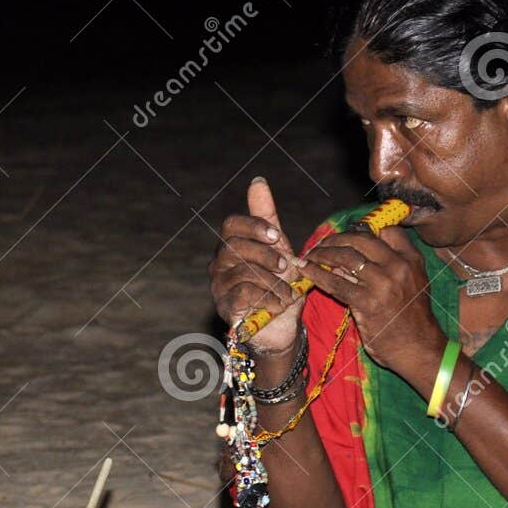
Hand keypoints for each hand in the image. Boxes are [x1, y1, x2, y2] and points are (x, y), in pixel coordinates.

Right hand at [209, 177, 304, 354]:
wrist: (283, 325)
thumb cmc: (279, 284)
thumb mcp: (279, 249)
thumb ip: (267, 217)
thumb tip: (257, 181)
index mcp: (231, 246)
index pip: (231, 225)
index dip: (254, 226)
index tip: (278, 237)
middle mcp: (219, 264)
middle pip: (234, 246)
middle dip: (266, 255)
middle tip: (287, 266)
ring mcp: (218, 287)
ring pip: (242, 271)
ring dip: (273, 281)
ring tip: (289, 292)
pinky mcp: (225, 308)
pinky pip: (242, 293)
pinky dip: (267, 297)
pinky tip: (279, 304)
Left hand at [303, 225, 442, 383]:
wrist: (418, 348)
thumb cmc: (412, 319)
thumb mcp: (412, 284)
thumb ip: (389, 267)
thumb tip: (353, 257)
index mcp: (411, 259)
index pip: (387, 231)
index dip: (363, 230)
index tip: (347, 236)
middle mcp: (398, 266)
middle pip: (361, 239)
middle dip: (337, 239)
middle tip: (322, 244)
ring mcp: (383, 283)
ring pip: (345, 257)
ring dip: (322, 254)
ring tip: (310, 256)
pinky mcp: (367, 302)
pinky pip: (336, 283)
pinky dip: (317, 275)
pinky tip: (306, 271)